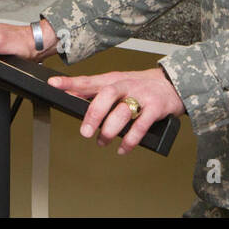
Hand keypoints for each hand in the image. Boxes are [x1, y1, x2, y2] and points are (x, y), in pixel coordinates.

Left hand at [48, 68, 184, 154]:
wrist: (174, 84)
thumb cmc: (141, 86)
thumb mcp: (118, 84)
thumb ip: (97, 91)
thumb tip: (72, 97)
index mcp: (114, 79)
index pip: (89, 80)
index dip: (71, 82)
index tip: (54, 84)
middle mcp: (126, 85)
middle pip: (106, 95)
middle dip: (94, 114)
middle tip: (84, 132)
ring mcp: (142, 96)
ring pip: (123, 112)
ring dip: (110, 130)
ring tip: (103, 142)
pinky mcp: (156, 108)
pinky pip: (141, 126)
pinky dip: (130, 141)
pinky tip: (122, 149)